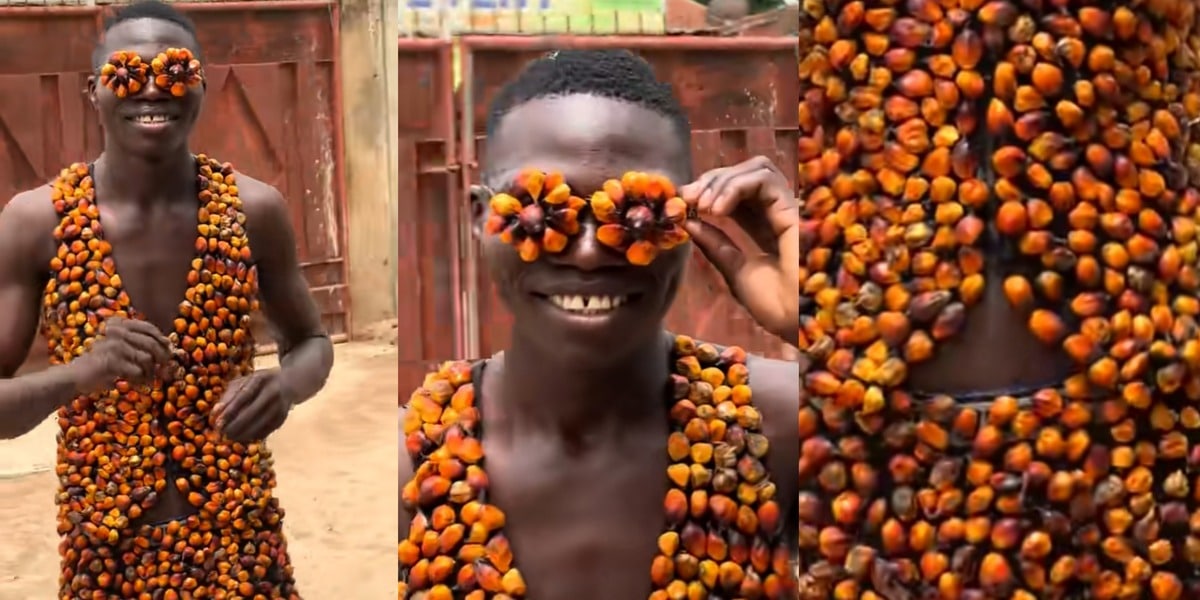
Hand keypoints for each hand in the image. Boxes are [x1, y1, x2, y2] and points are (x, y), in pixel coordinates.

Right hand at [72, 317, 172, 392]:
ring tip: (145, 379)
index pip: (147, 328)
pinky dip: (140, 379)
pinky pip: (137, 371)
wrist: (75, 376)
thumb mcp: (121, 350)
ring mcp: (114, 346)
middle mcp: (116, 332)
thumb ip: (140, 346)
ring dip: (150, 372)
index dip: (161, 340)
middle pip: (151, 343)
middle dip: (162, 358)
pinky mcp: (112, 361)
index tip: (169, 350)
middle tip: (165, 370)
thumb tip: (170, 348)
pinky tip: (135, 383)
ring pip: (147, 358)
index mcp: (118, 325)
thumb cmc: (102, 364)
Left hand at [212, 369, 291, 441]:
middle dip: (235, 425)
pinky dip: (253, 436)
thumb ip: (228, 395)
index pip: (244, 396)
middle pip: (252, 412)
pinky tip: (243, 437)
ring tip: (230, 437)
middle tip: (222, 433)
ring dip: (243, 433)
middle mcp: (273, 391)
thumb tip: (215, 413)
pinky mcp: (282, 418)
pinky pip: (266, 430)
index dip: (230, 410)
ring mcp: (280, 405)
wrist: (289, 383)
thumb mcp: (243, 382)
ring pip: (260, 424)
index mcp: (261, 379)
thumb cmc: (258, 383)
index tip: (217, 422)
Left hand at [679, 156, 798, 343]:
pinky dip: (735, 187)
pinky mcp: (796, 209)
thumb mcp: (736, 271)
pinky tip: (717, 209)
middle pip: (748, 173)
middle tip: (688, 197)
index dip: (711, 190)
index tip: (684, 201)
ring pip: (757, 169)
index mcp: (770, 227)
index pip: (740, 192)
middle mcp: (782, 213)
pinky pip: (764, 179)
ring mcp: (792, 210)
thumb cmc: (776, 308)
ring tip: (702, 205)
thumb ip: (716, 244)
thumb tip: (689, 221)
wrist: (799, 326)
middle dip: (713, 180)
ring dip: (722, 181)